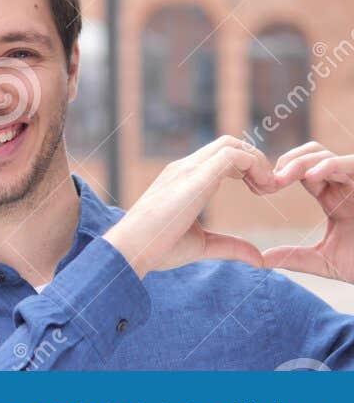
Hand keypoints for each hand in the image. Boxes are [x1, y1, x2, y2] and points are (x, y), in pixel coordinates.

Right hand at [101, 136, 280, 277]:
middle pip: (229, 144)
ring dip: (257, 161)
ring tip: (267, 188)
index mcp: (185, 179)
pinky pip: (232, 155)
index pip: (221, 156)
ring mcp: (189, 169)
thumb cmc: (157, 248)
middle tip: (269, 189)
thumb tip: (258, 258)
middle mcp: (186, 168)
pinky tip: (261, 189)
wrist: (132, 248)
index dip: (247, 168)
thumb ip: (230, 246)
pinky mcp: (196, 176)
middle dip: (256, 161)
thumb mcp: (202, 245)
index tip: (260, 192)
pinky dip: (254, 165)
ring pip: (232, 144)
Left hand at [262, 142, 353, 282]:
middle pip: (311, 155)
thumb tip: (260, 260)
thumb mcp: (325, 262)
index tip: (260, 188)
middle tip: (271, 182)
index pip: (301, 171)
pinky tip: (311, 177)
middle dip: (288, 161)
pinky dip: (330, 166)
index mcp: (332, 198)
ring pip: (326, 156)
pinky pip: (351, 165)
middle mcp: (345, 186)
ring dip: (302, 162)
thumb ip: (294, 257)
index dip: (280, 174)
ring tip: (283, 178)